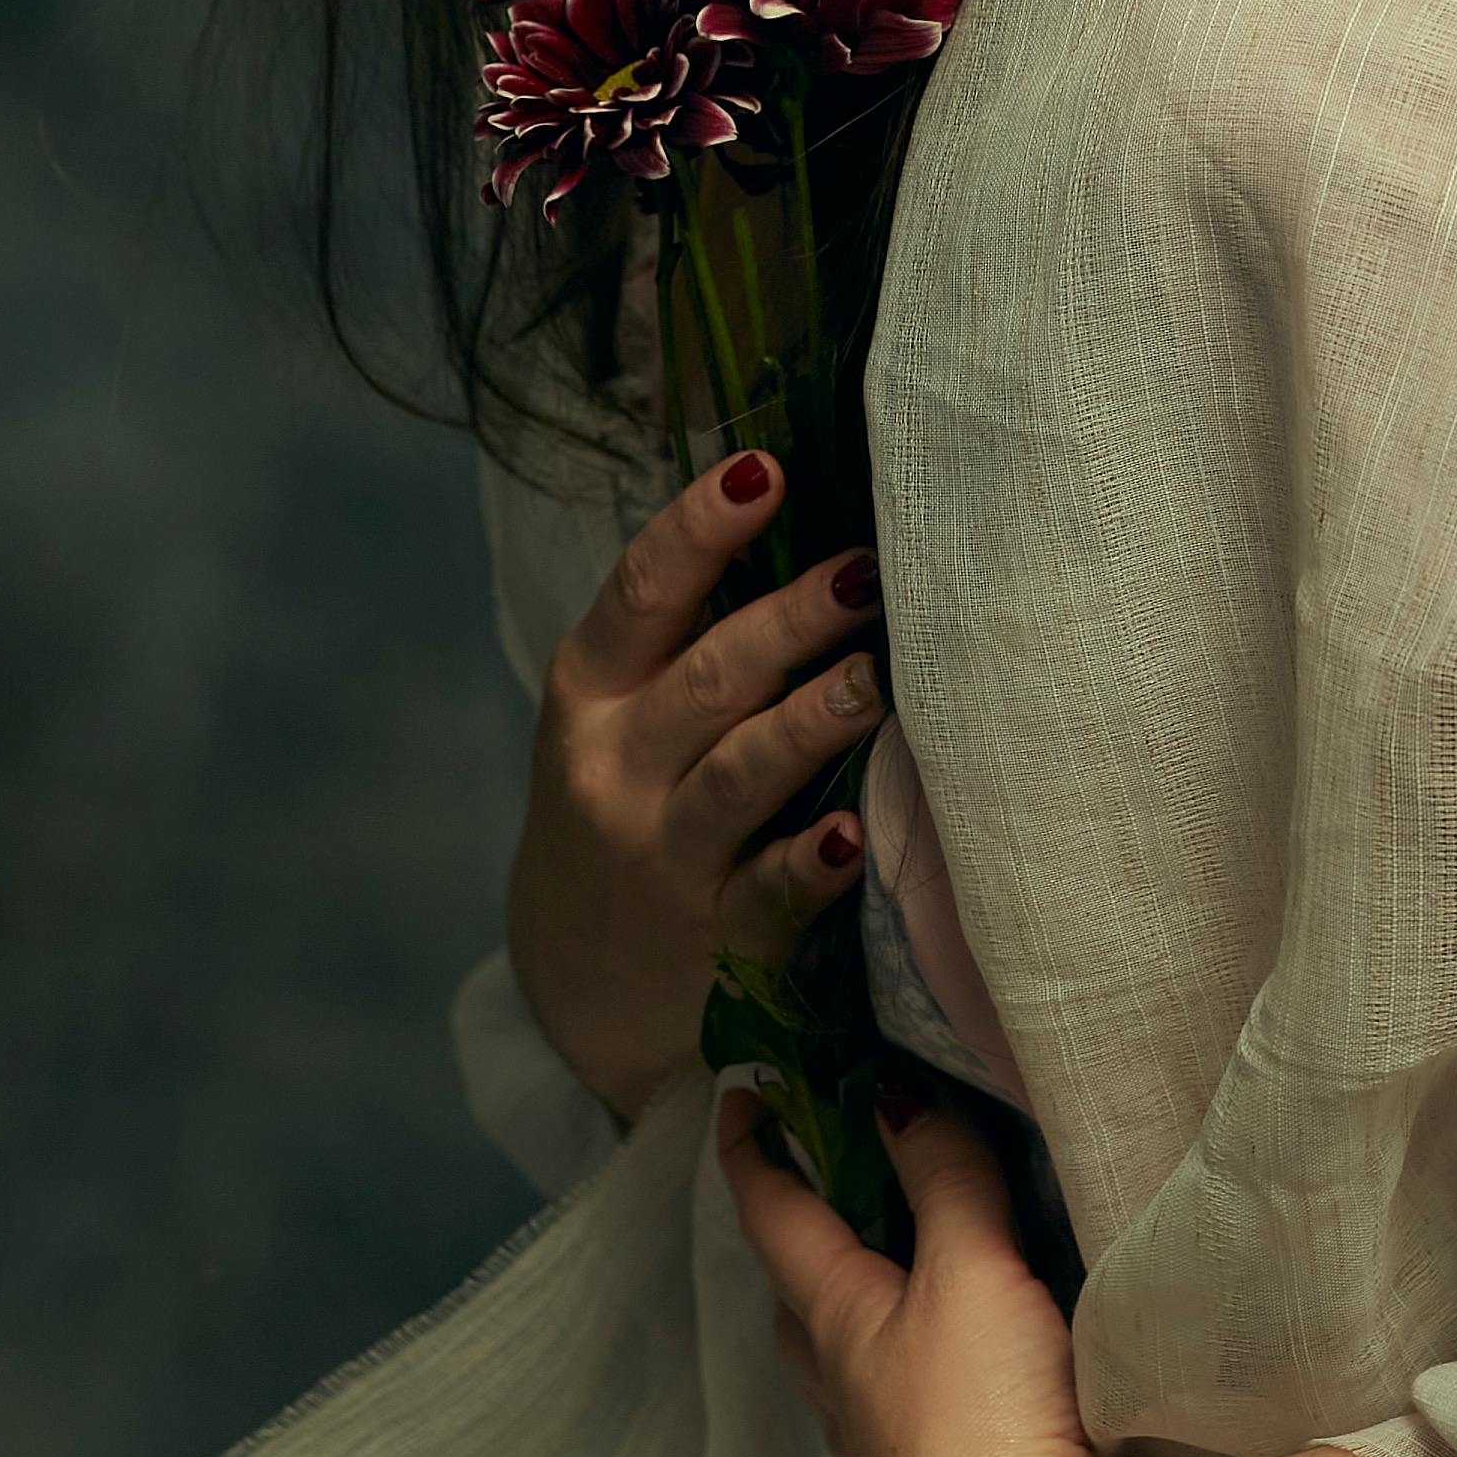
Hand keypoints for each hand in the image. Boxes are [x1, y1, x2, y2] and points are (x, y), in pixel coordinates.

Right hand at [512, 452, 882, 1124]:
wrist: (579, 986)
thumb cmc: (624, 806)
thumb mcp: (614, 719)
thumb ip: (682, 638)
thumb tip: (794, 510)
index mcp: (590, 692)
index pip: (640, 594)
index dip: (699, 529)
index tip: (763, 470)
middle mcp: (615, 769)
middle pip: (707, 680)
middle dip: (788, 622)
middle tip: (865, 572)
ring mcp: (663, 857)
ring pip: (738, 776)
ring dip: (809, 724)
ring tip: (876, 681)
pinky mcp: (717, 939)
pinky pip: (767, 895)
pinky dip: (808, 864)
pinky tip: (851, 835)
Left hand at [718, 1075, 1108, 1456]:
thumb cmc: (990, 1420)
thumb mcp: (974, 1274)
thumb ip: (944, 1182)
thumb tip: (890, 1099)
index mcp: (846, 1327)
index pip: (782, 1224)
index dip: (756, 1155)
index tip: (737, 1099)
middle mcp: (850, 1406)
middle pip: (799, 1321)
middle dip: (793, 1262)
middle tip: (807, 1215)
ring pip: (839, 1407)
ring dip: (839, 1361)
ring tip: (866, 1335)